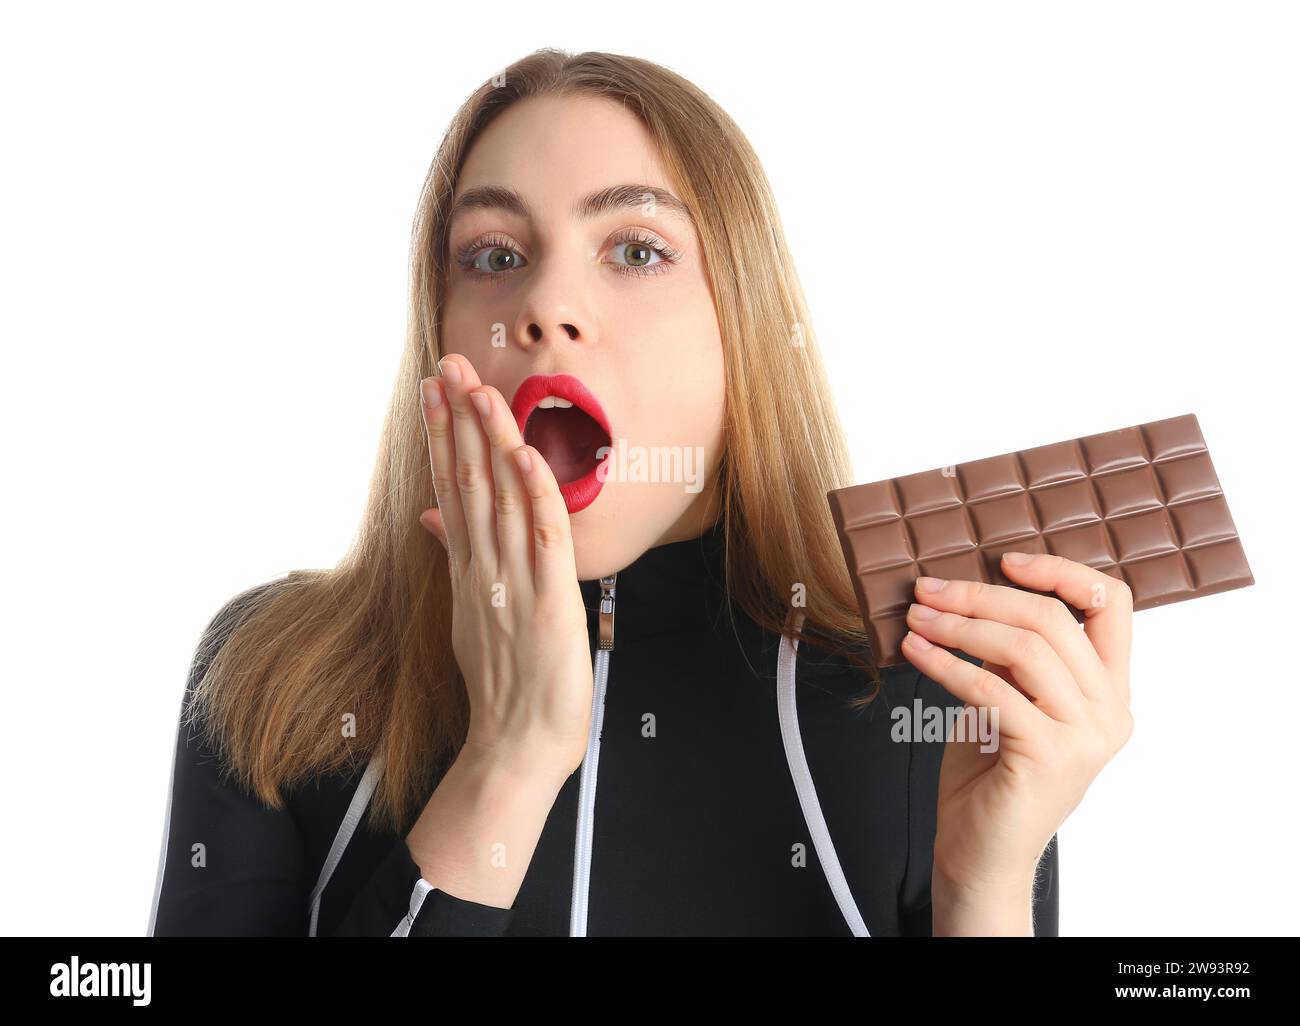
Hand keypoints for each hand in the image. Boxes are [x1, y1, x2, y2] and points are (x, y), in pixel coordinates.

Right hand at [418, 352, 593, 777]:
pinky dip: (535, 493)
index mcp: (469, 568)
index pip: (451, 487)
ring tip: (478, 389)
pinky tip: (526, 455)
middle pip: (467, 481)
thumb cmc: (503, 683)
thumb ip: (456, 560)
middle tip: (448, 364)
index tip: (434, 390)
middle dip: (458, 419)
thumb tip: (434, 517)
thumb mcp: (469, 613)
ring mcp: (513, 581)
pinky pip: (542, 537)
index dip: (444, 435)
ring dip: (489, 440)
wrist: (516, 745)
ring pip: (500, 498)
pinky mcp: (548, 600)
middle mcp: (484, 566)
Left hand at [899, 552, 1133, 908]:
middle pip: (1053, 619)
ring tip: (916, 618)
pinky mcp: (1049, 756)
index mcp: (1110, 689)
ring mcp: (1086, 736)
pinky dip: (945, 663)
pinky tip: (914, 652)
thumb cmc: (989, 771)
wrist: (981, 852)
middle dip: (981, 595)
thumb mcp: (1010, 696)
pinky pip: (991, 689)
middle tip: (927, 591)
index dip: (1061, 571)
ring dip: (958, 625)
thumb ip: (1014, 653)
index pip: (1113, 604)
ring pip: (1023, 648)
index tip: (1004, 560)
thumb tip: (974, 590)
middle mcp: (1111, 711)